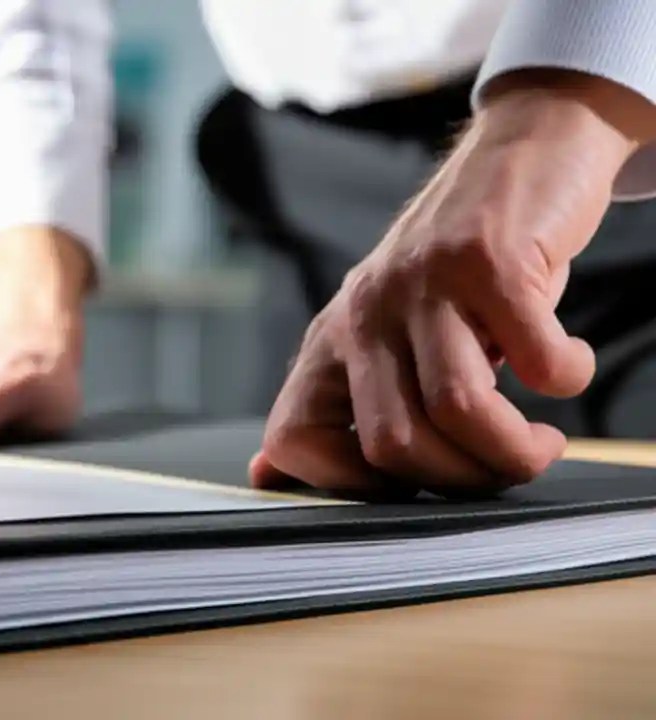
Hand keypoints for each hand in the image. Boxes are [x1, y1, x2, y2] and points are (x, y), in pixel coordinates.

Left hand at [252, 73, 655, 496]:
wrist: (519, 153)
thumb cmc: (458, 270)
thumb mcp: (386, 331)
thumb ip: (338, 402)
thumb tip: (266, 476)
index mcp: (331, 341)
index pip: (293, 440)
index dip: (356, 487)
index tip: (419, 485)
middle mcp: (363, 313)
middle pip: (393, 444)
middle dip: (462, 481)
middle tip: (505, 465)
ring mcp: (421, 284)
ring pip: (458, 409)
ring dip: (515, 450)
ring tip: (542, 442)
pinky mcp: (486, 260)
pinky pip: (533, 358)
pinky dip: (565, 378)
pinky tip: (567, 366)